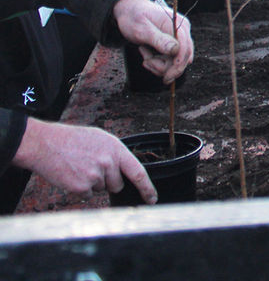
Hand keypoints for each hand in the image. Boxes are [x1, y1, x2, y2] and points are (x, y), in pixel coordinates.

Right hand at [12, 118, 156, 203]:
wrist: (46, 144)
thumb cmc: (73, 140)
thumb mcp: (101, 139)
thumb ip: (115, 154)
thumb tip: (124, 170)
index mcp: (116, 149)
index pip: (138, 172)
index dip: (147, 188)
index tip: (152, 199)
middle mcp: (108, 163)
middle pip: (118, 185)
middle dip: (109, 182)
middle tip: (92, 168)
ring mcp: (95, 176)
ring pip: (101, 190)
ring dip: (92, 184)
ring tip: (79, 168)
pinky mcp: (80, 187)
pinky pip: (86, 196)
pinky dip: (80, 190)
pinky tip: (72, 176)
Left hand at [112, 0, 193, 83]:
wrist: (129, 10)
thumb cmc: (134, 17)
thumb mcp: (141, 29)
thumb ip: (159, 39)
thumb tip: (175, 50)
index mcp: (177, 24)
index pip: (185, 48)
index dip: (178, 64)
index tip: (166, 77)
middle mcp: (182, 31)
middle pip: (183, 57)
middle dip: (165, 66)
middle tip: (146, 63)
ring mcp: (179, 37)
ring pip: (176, 61)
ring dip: (159, 65)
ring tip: (144, 56)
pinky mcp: (174, 44)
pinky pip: (171, 60)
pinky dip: (158, 62)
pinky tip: (147, 54)